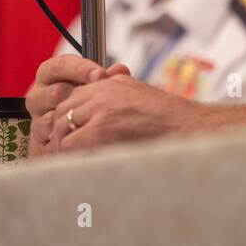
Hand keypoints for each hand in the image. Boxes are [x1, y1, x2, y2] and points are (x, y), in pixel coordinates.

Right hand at [28, 55, 129, 156]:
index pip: (59, 66)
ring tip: (91, 120)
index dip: (81, 69)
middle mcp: (38, 95)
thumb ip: (105, 77)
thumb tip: (120, 69)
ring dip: (72, 120)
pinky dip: (67, 141)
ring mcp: (36, 119)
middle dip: (80, 96)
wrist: (69, 132)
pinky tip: (82, 138)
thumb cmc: (80, 103)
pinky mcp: (38, 142)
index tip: (101, 74)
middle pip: (54, 92)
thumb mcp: (92, 85)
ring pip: (51, 118)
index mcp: (48, 75)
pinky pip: (51, 142)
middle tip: (99, 99)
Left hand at [49, 75, 204, 152]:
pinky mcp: (100, 129)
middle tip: (63, 149)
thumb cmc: (167, 116)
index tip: (67, 132)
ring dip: (63, 144)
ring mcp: (99, 109)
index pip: (73, 97)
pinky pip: (71, 144)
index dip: (67, 116)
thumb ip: (116, 91)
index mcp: (110, 82)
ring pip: (62, 126)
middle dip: (61, 131)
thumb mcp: (138, 93)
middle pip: (63, 110)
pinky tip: (77, 163)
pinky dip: (70, 155)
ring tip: (68, 159)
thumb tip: (99, 98)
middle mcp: (101, 91)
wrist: (184, 126)